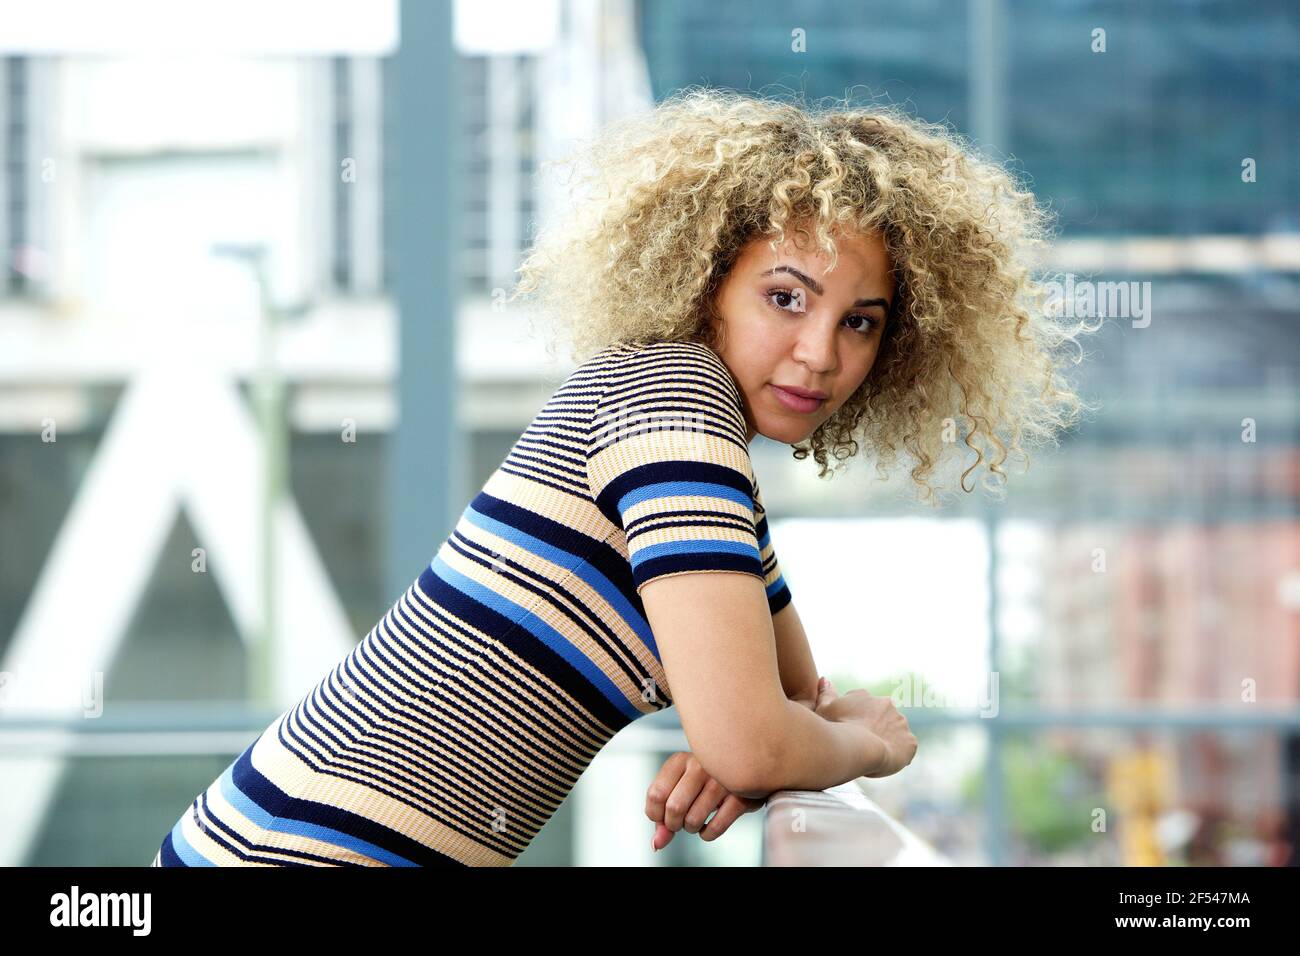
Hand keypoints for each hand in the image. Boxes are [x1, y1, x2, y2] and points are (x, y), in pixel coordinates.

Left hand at [645, 751, 766, 850]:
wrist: (741, 769)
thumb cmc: (701, 781)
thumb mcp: (677, 789)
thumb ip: (663, 815)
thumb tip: (656, 844)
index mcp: (680, 760)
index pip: (656, 794)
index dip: (656, 814)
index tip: (663, 816)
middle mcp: (700, 765)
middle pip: (674, 808)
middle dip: (674, 824)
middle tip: (680, 822)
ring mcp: (721, 779)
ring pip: (694, 819)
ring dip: (692, 828)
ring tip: (696, 820)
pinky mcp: (740, 795)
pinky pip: (715, 827)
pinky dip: (708, 834)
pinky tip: (709, 826)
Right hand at [814, 677, 917, 777]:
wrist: (858, 748)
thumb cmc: (836, 728)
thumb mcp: (823, 709)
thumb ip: (826, 694)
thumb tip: (825, 680)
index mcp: (865, 696)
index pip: (861, 706)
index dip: (854, 720)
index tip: (849, 731)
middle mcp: (887, 704)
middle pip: (880, 717)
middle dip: (873, 728)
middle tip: (861, 744)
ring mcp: (900, 723)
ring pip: (894, 731)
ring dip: (887, 740)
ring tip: (874, 755)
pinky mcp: (910, 741)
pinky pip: (906, 748)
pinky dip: (899, 753)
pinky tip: (887, 760)